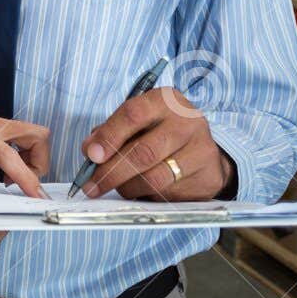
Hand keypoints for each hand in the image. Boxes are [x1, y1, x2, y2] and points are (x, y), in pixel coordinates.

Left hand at [0, 85, 48, 196]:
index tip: (36, 195)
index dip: (26, 176)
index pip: (10, 155)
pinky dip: (22, 153)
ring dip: (33, 158)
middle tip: (25, 182)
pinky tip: (5, 168)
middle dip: (40, 161)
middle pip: (37, 136)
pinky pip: (20, 137)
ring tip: (13, 178)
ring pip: (32, 135)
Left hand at [80, 88, 235, 200]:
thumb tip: (90, 150)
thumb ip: (112, 132)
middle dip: (111, 171)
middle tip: (92, 185)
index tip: (91, 155)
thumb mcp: (138, 122)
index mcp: (165, 101)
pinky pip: (168, 194)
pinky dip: (147, 196)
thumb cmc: (161, 132)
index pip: (133, 115)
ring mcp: (201, 150)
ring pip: (155, 178)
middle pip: (143, 152)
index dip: (109, 136)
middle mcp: (186, 122)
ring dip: (127, 188)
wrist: (205, 150)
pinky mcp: (206, 177)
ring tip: (117, 189)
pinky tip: (142, 192)